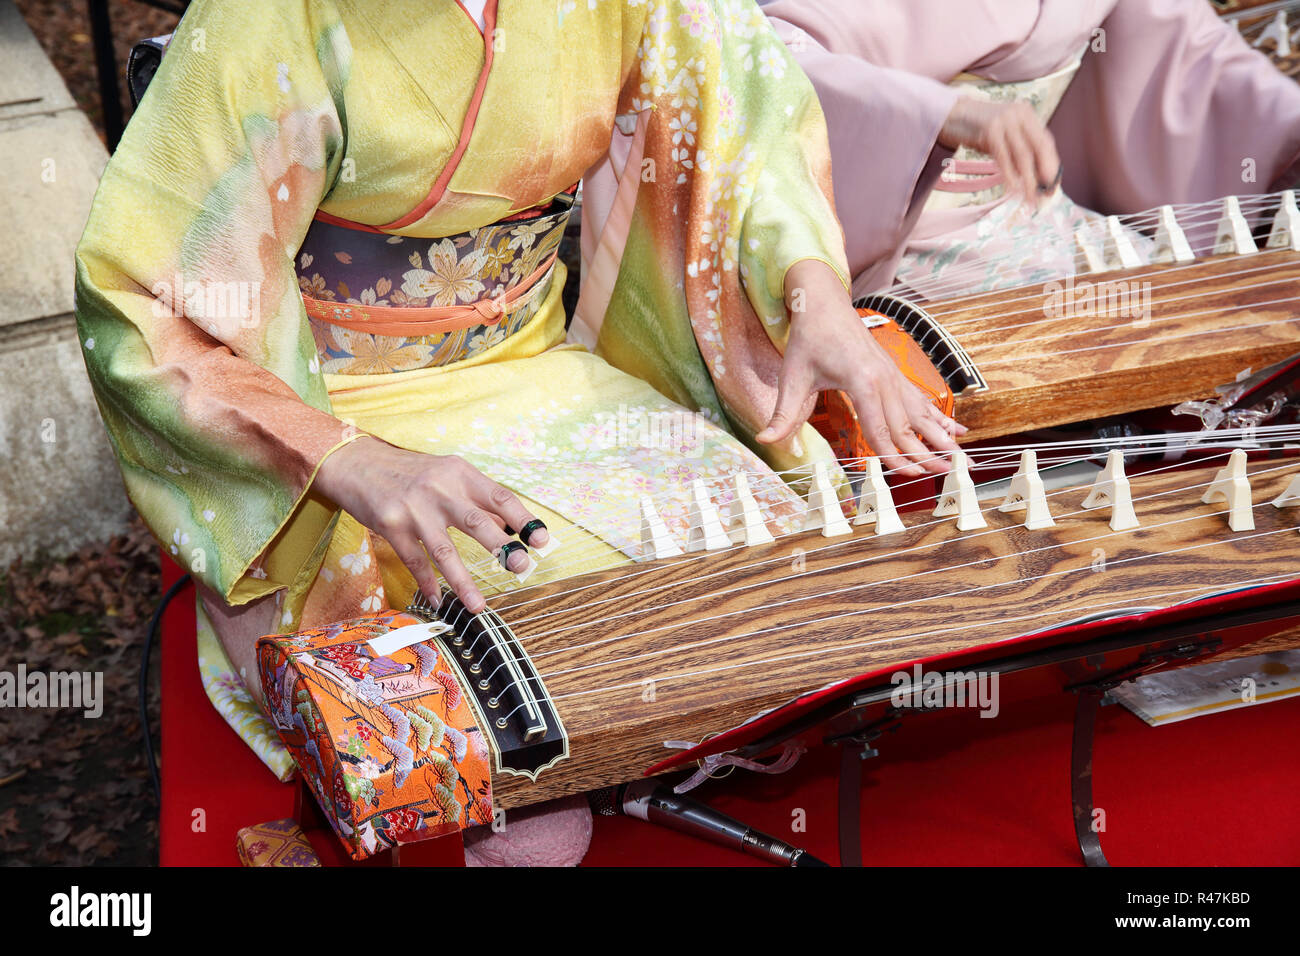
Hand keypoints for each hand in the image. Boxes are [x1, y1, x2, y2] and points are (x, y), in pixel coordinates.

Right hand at [315, 436, 547, 612]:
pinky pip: (415, 561)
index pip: (500, 497)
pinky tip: (438, 600)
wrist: (358, 463)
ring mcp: (415, 509)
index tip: (543, 539)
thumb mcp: (447, 475)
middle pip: (477, 522)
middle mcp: (440, 489)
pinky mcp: (392, 525)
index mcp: (460, 474)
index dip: (524, 519)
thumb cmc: (411, 473)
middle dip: (502, 548)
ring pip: (445, 550)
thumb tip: (508, 529)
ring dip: (463, 581)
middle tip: (521, 568)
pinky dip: (427, 583)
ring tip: (478, 605)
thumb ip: (476, 500)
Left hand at [756, 260, 966, 476]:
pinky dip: (940, 418)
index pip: (880, 426)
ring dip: (940, 438)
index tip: (906, 474)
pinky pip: (921, 401)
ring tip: (960, 459)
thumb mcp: (792, 376)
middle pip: (907, 423)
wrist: (825, 303)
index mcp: (862, 380)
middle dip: (926, 452)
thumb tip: (765, 440)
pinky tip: (957, 433)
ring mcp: (894, 376)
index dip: (892, 454)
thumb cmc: (809, 339)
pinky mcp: (895, 375)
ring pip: (920, 413)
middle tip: (946, 474)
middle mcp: (885, 378)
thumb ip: (783, 413)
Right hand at [938, 96, 1060, 205]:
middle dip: (1045, 173)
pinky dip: (1009, 176)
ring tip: (1029, 198)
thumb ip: (1017, 147)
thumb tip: (1033, 176)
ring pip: (1023, 155)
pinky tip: (1012, 189)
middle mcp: (1019, 114)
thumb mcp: (1003, 133)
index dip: (1051, 164)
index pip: (1045, 141)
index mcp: (1026, 114)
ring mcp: (1005, 121)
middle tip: (1046, 195)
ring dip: (1028, 180)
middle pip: (1039, 147)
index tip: (1053, 185)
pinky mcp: (989, 130)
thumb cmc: (976, 128)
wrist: (950, 114)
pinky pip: (1004, 158)